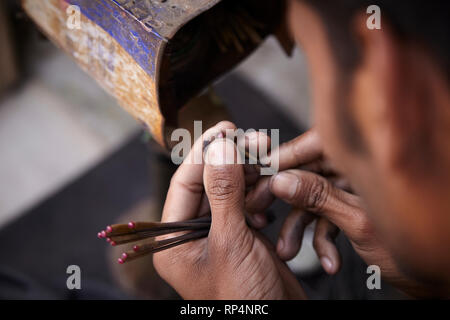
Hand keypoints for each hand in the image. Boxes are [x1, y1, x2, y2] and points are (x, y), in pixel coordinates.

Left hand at [153, 122, 305, 299]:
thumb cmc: (246, 298)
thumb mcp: (231, 243)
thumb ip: (223, 193)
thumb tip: (219, 147)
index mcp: (174, 241)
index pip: (185, 183)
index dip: (205, 153)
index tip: (226, 130)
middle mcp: (192, 235)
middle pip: (207, 183)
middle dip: (230, 160)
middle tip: (254, 141)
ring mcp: (219, 235)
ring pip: (228, 192)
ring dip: (247, 176)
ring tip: (265, 162)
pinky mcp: (242, 238)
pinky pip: (246, 205)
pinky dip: (258, 195)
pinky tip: (268, 193)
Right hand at [246, 129, 428, 296]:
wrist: (442, 277)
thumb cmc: (425, 246)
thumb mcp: (360, 221)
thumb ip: (318, 197)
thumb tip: (282, 180)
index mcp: (368, 156)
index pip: (316, 143)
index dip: (283, 157)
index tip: (259, 173)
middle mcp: (361, 167)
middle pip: (309, 171)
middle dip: (285, 198)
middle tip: (260, 212)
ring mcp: (358, 187)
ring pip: (314, 198)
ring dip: (300, 227)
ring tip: (288, 250)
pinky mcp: (355, 207)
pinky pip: (328, 216)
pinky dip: (323, 239)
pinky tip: (328, 260)